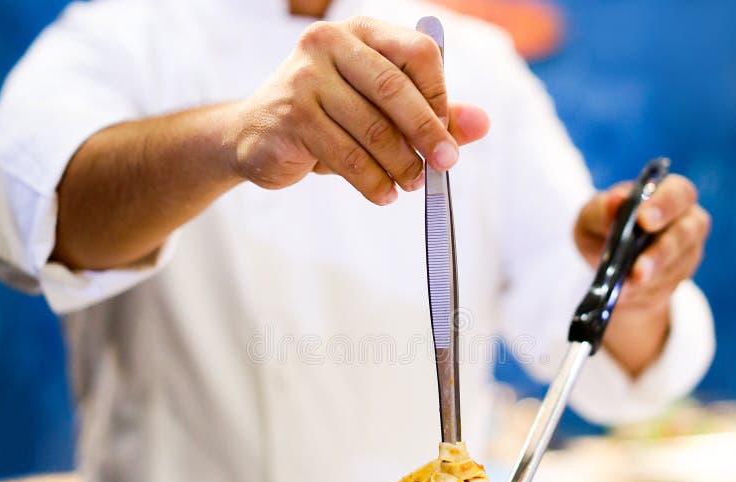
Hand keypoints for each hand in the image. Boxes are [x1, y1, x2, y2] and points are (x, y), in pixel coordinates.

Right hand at [228, 17, 489, 204]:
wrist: (254, 135)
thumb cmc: (326, 119)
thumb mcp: (378, 111)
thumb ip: (430, 114)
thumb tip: (482, 124)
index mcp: (360, 32)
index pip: (417, 53)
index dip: (439, 97)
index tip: (448, 135)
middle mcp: (330, 44)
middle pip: (394, 89)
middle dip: (426, 133)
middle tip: (444, 165)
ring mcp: (306, 77)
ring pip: (372, 129)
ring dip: (400, 165)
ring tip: (410, 185)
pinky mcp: (292, 116)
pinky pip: (347, 156)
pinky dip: (373, 182)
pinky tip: (384, 195)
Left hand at [574, 174, 710, 373]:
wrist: (606, 269)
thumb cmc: (601, 233)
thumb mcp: (589, 221)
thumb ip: (599, 211)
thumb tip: (613, 203)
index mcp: (666, 199)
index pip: (678, 194)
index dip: (664, 205)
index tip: (644, 218)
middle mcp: (684, 227)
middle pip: (689, 233)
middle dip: (662, 252)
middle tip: (637, 268)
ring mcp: (684, 259)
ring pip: (678, 268)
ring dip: (650, 279)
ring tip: (626, 286)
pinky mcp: (672, 287)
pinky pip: (661, 293)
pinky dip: (641, 296)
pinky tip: (624, 296)